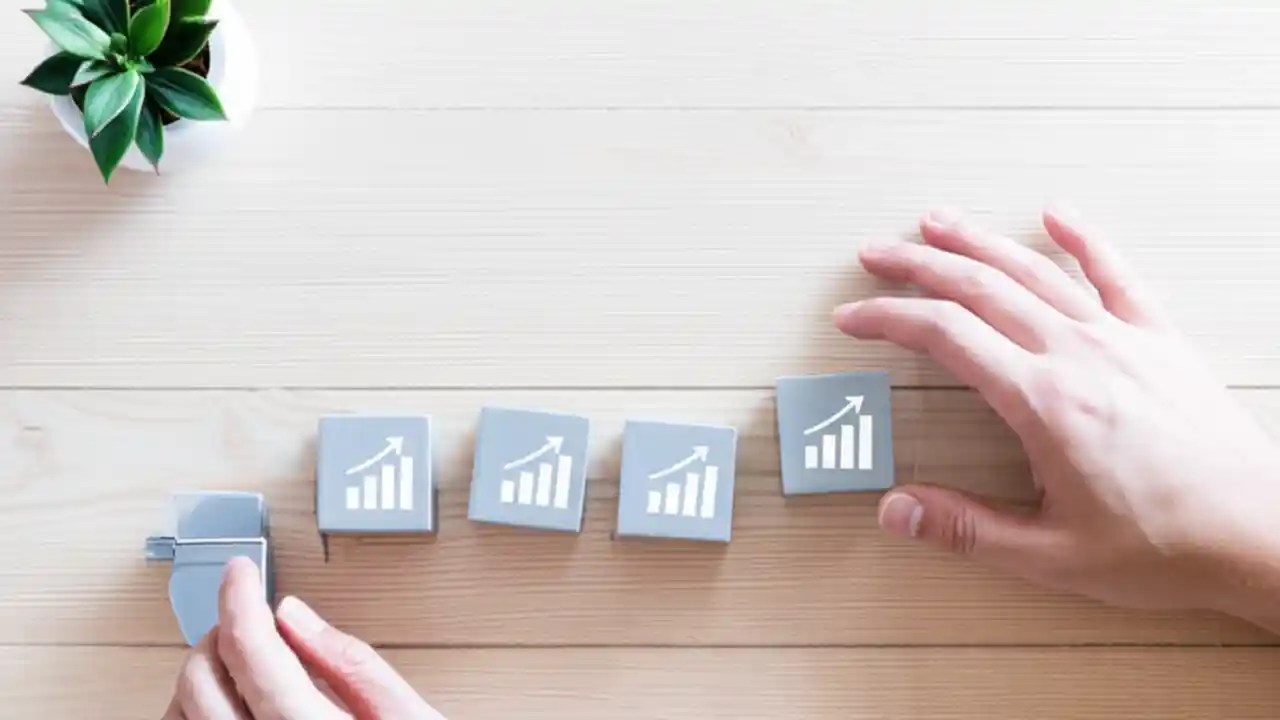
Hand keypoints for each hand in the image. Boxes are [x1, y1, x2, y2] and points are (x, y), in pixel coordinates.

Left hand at [163, 557, 444, 719]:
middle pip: (201, 677)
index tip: (240, 572)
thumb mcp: (409, 718)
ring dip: (202, 675)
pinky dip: (195, 713)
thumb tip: (297, 618)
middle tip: (253, 619)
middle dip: (221, 632)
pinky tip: (227, 706)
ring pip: (182, 713)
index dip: (239, 596)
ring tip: (241, 662)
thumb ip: (352, 665)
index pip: (248, 645)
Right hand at [835, 207, 1279, 629]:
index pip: (946, 336)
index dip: (889, 317)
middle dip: (918, 265)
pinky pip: (1115, 274)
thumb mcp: (1051, 556)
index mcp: (1042, 402)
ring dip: (978, 242)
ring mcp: (1121, 339)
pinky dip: (1083, 239)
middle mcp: (1077, 355)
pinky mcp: (1159, 340)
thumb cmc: (1163, 547)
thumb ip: (966, 529)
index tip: (853, 316)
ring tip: (936, 222)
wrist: (1258, 533)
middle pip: (979, 288)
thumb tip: (895, 510)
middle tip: (875, 253)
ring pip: (1034, 271)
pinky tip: (1056, 214)